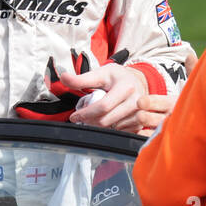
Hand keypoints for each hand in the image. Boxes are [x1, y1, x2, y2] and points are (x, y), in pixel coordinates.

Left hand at [61, 63, 175, 135]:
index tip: (74, 116)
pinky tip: (106, 121)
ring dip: (100, 126)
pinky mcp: (142, 123)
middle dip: (90, 122)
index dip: (86, 113)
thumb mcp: (100, 73)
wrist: (137, 81)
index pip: (103, 106)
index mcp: (126, 87)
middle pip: (108, 120)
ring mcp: (141, 113)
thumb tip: (63, 77)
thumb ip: (81, 79)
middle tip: (80, 119)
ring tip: (93, 119)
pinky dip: (111, 129)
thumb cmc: (117, 77)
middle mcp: (137, 101)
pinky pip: (122, 133)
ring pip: (114, 129)